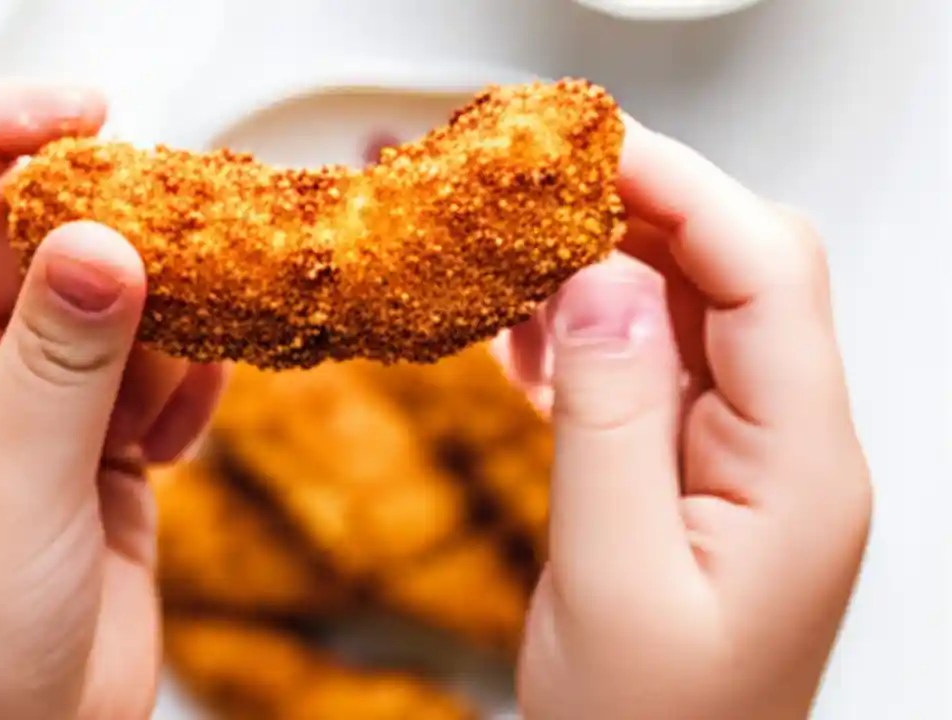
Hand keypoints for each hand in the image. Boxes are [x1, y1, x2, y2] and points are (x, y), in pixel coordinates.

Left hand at [0, 84, 223, 719]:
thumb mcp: (9, 481)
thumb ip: (62, 355)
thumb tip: (103, 238)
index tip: (91, 109)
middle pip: (28, 232)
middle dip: (110, 225)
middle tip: (184, 230)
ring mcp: (26, 403)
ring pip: (102, 300)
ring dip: (162, 312)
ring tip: (194, 352)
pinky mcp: (89, 444)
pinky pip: (147, 369)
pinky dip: (181, 382)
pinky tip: (181, 431)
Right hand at [497, 119, 870, 718]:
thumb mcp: (613, 577)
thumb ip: (610, 419)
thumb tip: (599, 281)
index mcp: (802, 472)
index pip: (767, 275)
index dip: (683, 192)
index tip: (591, 151)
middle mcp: (792, 451)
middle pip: (738, 276)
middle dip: (642, 219)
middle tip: (538, 198)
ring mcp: (748, 463)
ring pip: (690, 316)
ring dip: (606, 276)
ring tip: (517, 267)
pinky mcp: (699, 478)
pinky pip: (654, 374)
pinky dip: (592, 340)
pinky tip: (530, 345)